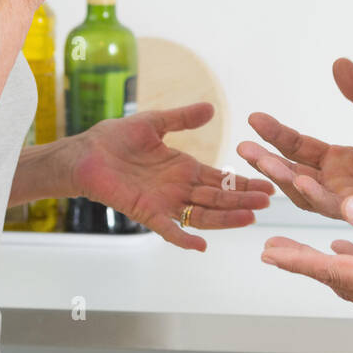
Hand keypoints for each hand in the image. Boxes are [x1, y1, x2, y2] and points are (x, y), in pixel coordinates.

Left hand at [74, 103, 274, 251]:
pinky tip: (201, 244)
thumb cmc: (115, 138)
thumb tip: (211, 108)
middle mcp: (178, 188)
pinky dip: (183, 237)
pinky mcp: (145, 211)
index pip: (219, 178)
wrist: (84, 153)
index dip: (242, 182)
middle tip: (268, 202)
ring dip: (225, 218)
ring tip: (250, 217)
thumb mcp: (154, 123)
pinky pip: (168, 228)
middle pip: (217, 198)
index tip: (267, 184)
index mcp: (183, 168)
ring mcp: (164, 202)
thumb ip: (182, 118)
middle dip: (242, 200)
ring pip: (201, 213)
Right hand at [237, 58, 352, 219]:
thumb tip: (338, 63)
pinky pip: (330, 206)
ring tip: (262, 160)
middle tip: (243, 146)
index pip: (299, 146)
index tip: (255, 118)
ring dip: (281, 176)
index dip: (277, 134)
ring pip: (303, 191)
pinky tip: (299, 179)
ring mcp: (346, 199)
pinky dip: (313, 194)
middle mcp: (336, 182)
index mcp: (338, 160)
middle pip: (290, 171)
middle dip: (266, 160)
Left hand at [260, 179, 352, 313]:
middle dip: (301, 263)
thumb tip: (346, 209)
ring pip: (349, 280)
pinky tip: (345, 247)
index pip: (332, 269)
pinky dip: (349, 263)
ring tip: (297, 250)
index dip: (299, 260)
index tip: (271, 253)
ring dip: (322, 264)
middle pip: (333, 278)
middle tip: (272, 251)